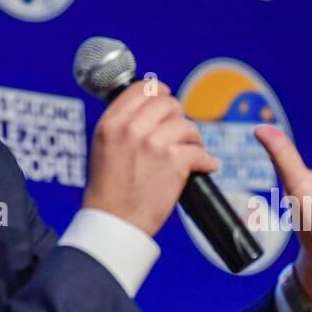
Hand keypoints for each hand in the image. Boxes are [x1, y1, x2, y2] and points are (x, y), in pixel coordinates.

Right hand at [83, 79, 218, 235]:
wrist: (113, 222)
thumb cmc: (109, 190)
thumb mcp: (104, 146)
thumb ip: (124, 124)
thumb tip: (151, 106)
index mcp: (112, 122)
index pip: (143, 89)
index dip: (160, 92)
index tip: (168, 99)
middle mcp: (132, 129)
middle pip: (169, 103)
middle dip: (178, 117)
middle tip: (180, 134)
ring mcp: (154, 144)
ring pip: (187, 126)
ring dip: (193, 140)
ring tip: (191, 152)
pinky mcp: (175, 163)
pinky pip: (201, 152)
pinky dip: (207, 161)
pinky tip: (206, 166)